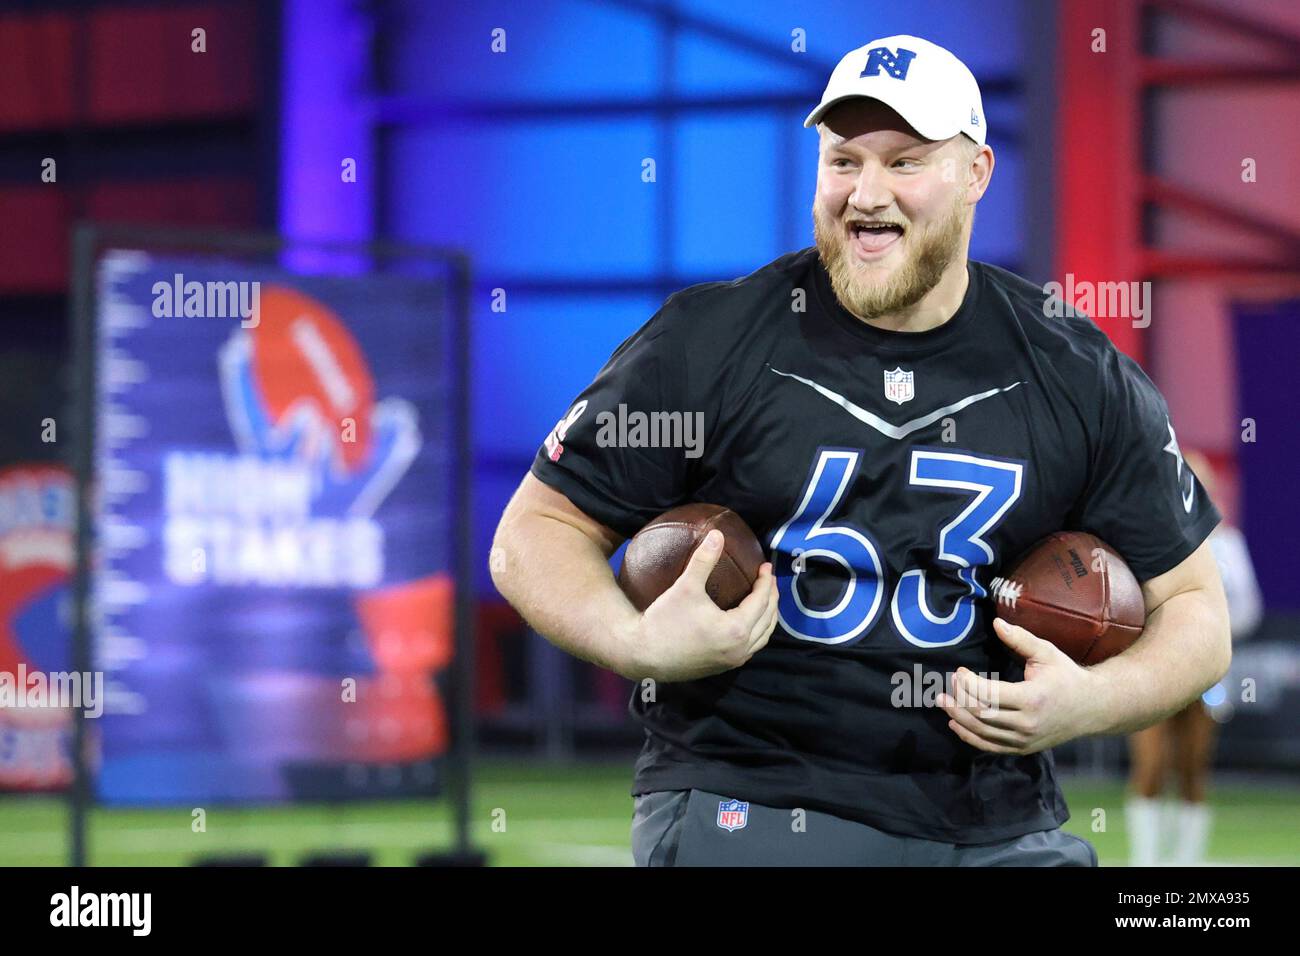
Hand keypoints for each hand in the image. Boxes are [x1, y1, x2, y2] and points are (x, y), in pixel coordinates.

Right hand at [630, 529, 778, 682]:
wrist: (643, 655)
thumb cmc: (664, 621)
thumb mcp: (686, 587)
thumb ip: (704, 560)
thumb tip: (717, 534)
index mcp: (736, 629)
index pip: (761, 601)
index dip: (765, 581)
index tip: (765, 566)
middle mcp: (740, 648)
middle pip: (768, 620)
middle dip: (772, 598)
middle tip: (768, 580)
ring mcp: (732, 661)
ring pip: (762, 638)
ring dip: (768, 617)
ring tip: (765, 600)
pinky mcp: (722, 667)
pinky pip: (751, 648)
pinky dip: (757, 632)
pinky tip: (748, 622)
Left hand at [937, 618, 1101, 754]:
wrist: (1092, 708)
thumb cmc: (1066, 676)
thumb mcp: (1046, 653)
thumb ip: (1020, 639)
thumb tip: (996, 623)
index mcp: (1032, 698)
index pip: (989, 694)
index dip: (968, 683)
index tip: (959, 671)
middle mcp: (1027, 723)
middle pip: (981, 715)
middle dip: (960, 699)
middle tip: (948, 684)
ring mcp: (1024, 739)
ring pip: (982, 732)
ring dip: (958, 717)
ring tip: (943, 702)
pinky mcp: (1022, 748)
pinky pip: (990, 746)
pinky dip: (969, 737)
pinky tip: (955, 724)